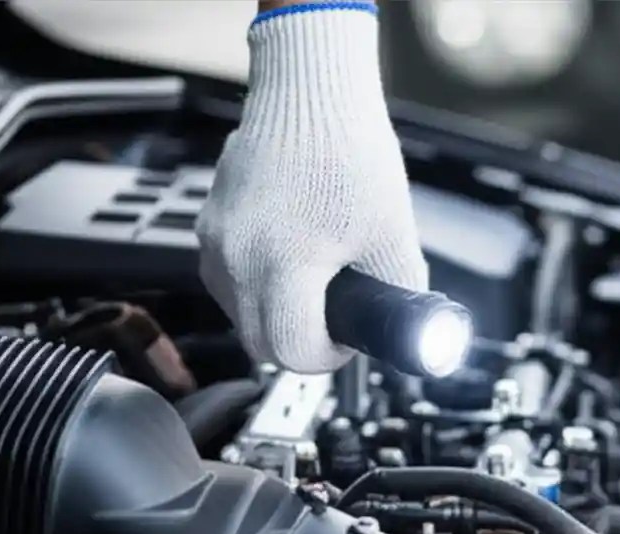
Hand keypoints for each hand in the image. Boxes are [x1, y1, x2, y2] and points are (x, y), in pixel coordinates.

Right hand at [197, 3, 426, 372]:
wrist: (309, 90)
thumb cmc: (349, 150)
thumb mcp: (393, 233)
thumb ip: (402, 289)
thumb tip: (411, 327)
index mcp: (282, 265)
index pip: (292, 351)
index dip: (327, 356)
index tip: (345, 340)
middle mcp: (237, 257)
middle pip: (259, 343)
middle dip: (300, 341)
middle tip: (335, 319)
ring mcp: (216, 239)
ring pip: (238, 312)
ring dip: (275, 314)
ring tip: (315, 281)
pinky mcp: (208, 222)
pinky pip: (227, 278)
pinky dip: (257, 282)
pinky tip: (290, 256)